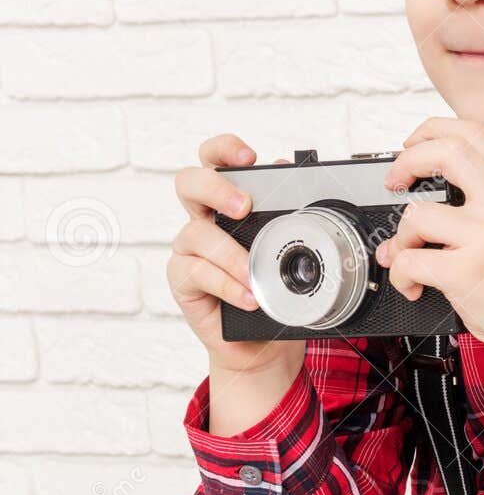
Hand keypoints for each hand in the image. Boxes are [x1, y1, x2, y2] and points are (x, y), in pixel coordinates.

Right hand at [168, 134, 304, 383]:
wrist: (263, 344)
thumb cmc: (274, 291)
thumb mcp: (289, 251)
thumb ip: (286, 213)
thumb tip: (286, 171)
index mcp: (227, 204)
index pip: (215, 161)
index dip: (224, 150)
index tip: (249, 157)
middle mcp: (204, 220)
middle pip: (189, 183)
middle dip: (217, 188)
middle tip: (245, 207)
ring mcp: (190, 250)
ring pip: (196, 233)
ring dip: (231, 253)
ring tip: (254, 273)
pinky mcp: (183, 280)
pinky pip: (198, 273)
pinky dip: (228, 285)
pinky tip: (249, 297)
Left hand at [376, 116, 483, 370]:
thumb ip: (483, 203)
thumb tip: (418, 198)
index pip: (471, 133)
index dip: (431, 131)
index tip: (412, 146)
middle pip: (445, 153)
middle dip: (405, 162)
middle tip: (395, 183)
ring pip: (416, 215)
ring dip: (400, 239)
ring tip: (410, 257)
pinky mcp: (466, 273)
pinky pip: (409, 261)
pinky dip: (400, 275)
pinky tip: (413, 285)